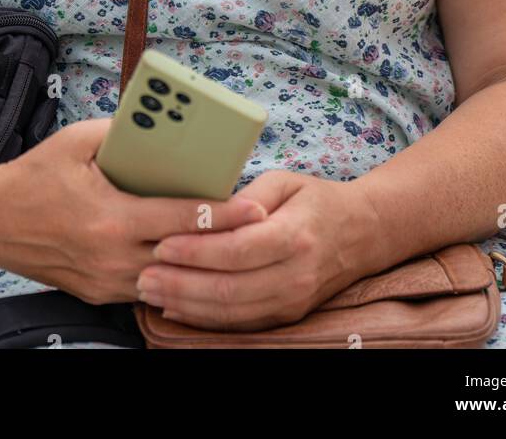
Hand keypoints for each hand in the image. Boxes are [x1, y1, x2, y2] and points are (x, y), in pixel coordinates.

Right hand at [0, 118, 268, 305]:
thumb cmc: (35, 174)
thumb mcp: (78, 140)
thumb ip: (123, 134)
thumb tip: (164, 126)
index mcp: (110, 218)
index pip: (181, 219)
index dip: (223, 214)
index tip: (255, 208)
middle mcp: (111, 257)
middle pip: (184, 253)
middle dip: (222, 239)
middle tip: (254, 223)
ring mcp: (103, 281)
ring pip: (167, 276)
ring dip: (196, 259)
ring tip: (226, 239)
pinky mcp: (96, 293)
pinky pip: (145, 285)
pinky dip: (167, 271)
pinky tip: (186, 255)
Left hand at [135, 170, 380, 331]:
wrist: (362, 233)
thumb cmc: (316, 199)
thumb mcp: (285, 181)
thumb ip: (247, 196)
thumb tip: (206, 210)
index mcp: (294, 235)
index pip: (237, 250)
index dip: (195, 251)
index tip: (161, 244)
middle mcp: (295, 274)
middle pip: (228, 288)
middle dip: (180, 284)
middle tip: (143, 274)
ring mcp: (292, 300)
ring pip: (230, 312)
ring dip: (185, 305)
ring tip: (150, 290)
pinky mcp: (287, 315)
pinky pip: (240, 323)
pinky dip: (204, 319)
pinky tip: (176, 308)